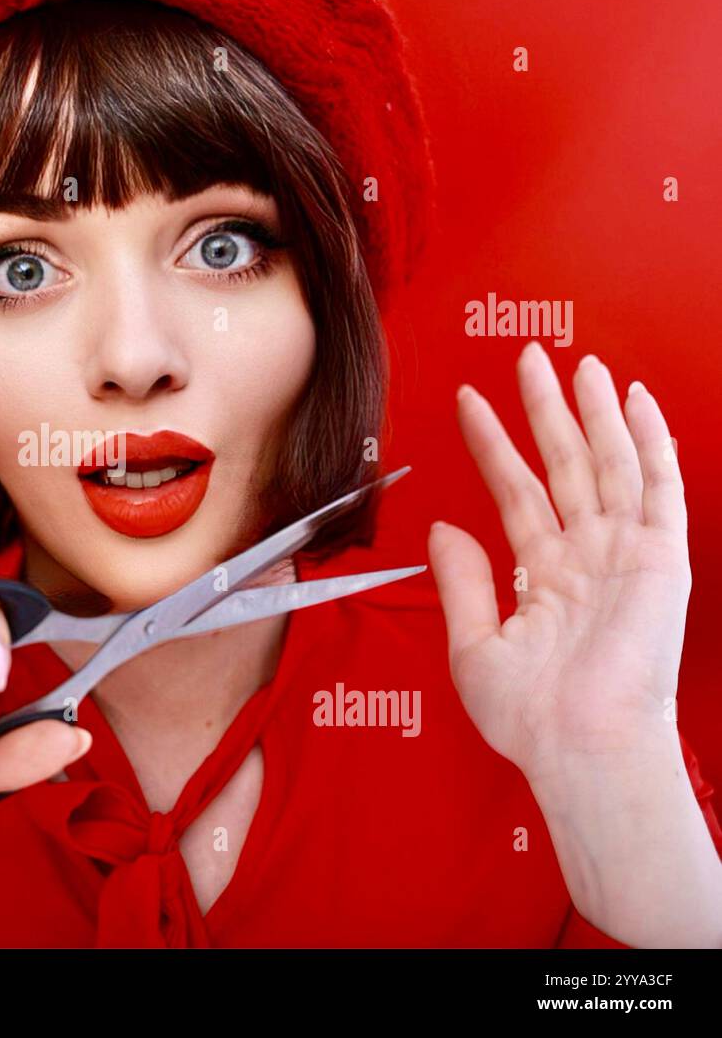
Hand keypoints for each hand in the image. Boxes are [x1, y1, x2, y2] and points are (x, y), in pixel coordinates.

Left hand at [427, 343, 688, 789]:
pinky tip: (634, 399)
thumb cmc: (530, 714)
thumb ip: (463, 580)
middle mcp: (588, 556)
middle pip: (564, 464)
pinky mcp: (662, 557)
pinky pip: (658, 486)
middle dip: (546, 410)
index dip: (492, 445)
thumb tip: (440, 526)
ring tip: (578, 362)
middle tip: (528, 357)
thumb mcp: (473, 643)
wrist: (579, 745)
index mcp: (545, 576)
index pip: (515, 491)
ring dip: (595, 411)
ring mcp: (626, 552)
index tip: (467, 403)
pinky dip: (649, 440)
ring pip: (609, 462)